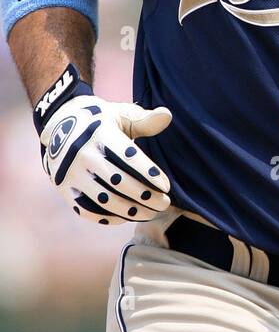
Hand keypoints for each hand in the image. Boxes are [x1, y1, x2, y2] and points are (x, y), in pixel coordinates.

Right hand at [39, 95, 172, 223]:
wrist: (58, 122)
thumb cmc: (100, 120)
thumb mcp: (120, 114)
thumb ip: (144, 120)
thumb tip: (167, 116)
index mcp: (100, 133)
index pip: (129, 157)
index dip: (149, 174)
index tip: (166, 187)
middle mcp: (82, 153)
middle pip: (119, 182)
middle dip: (146, 196)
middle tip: (164, 203)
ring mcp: (70, 172)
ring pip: (104, 199)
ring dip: (130, 211)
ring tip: (149, 213)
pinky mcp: (62, 186)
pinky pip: (85, 210)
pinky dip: (107, 217)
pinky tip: (125, 217)